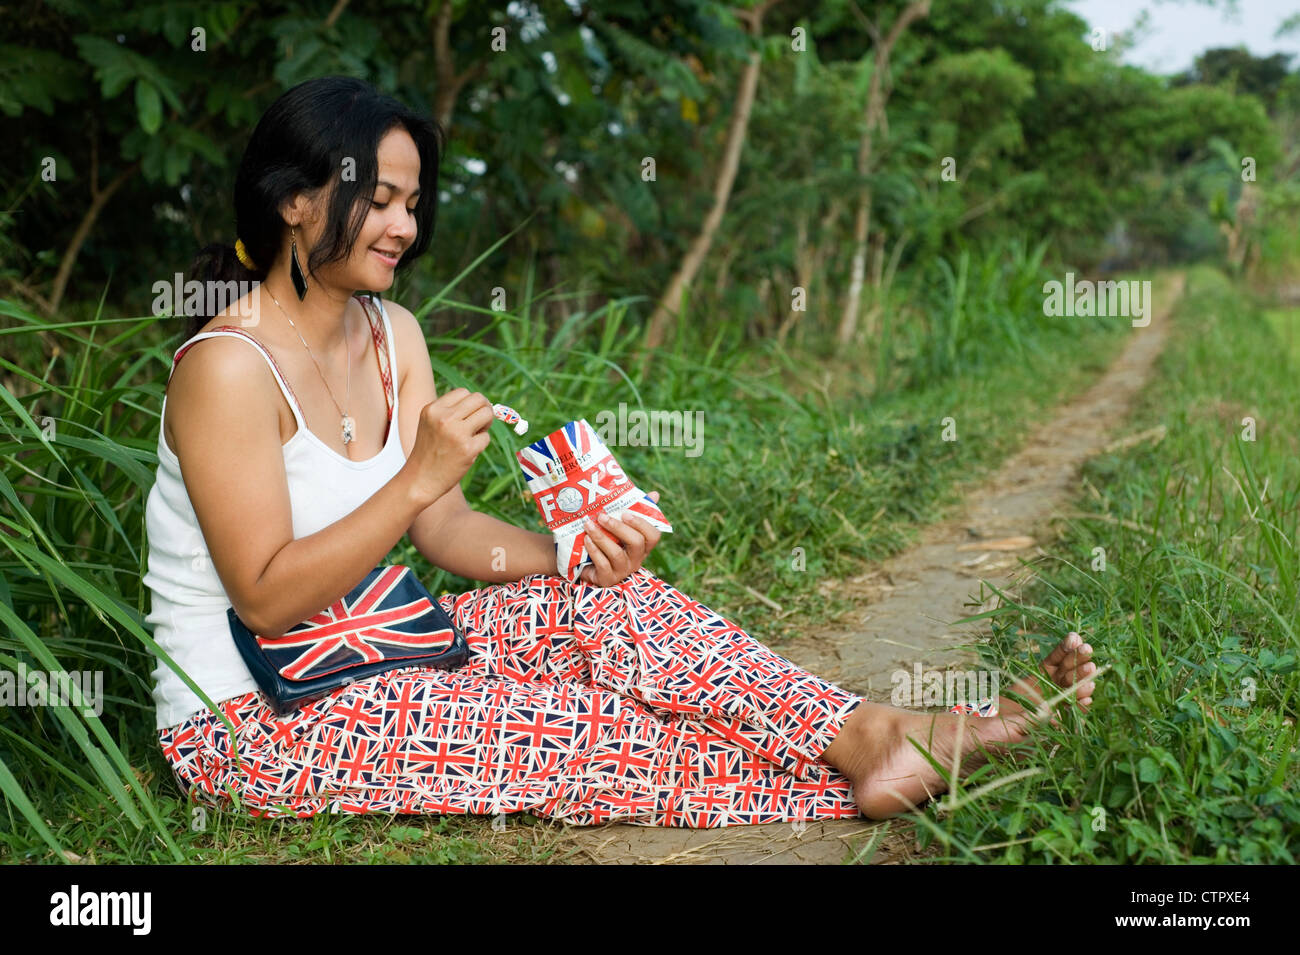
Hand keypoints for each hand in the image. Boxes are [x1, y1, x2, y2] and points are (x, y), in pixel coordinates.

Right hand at [406, 388, 493, 505]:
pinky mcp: (468, 449)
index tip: (470, 415)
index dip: (471, 403)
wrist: (420, 480)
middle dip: (484, 409)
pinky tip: (468, 451)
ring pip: (487, 414)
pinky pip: (486, 437)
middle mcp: (444, 418)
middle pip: (479, 399)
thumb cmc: (428, 451)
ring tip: (474, 435)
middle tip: (479, 423)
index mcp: (433, 409)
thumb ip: (451, 411)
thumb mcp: (430, 423)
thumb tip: (484, 403)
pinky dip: (481, 444)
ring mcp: (457, 433)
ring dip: (486, 424)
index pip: (464, 392)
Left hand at [578, 491, 662, 586]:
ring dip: (601, 537)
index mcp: (643, 546)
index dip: (641, 524)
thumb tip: (655, 494)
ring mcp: (622, 570)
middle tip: (602, 516)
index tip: (625, 513)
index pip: (653, 536)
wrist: (586, 564)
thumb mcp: (621, 526)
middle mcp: (636, 559)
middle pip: (636, 543)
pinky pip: (603, 564)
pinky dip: (594, 550)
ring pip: (617, 553)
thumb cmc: (608, 541)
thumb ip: (636, 511)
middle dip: (618, 528)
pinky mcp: (608, 579)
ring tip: (588, 524)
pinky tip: (586, 539)